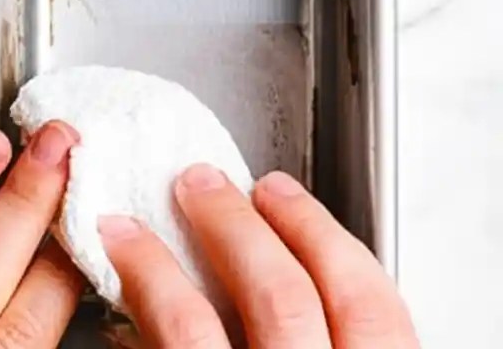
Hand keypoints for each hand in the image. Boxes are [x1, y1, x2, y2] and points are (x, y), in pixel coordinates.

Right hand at [101, 163, 419, 347]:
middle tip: (195, 183)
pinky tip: (329, 244)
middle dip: (231, 227)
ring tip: (269, 189)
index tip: (119, 231)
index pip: (189, 330)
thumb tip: (128, 319)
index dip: (149, 269)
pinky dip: (357, 267)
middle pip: (278, 297)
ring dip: (307, 229)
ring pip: (356, 299)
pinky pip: (392, 317)